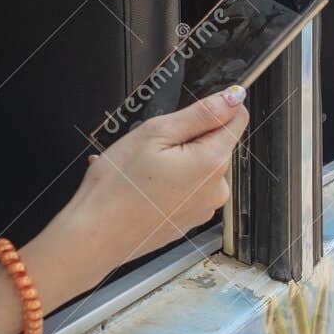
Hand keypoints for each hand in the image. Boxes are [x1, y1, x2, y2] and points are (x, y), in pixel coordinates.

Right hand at [52, 86, 248, 270]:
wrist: (97, 235)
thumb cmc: (118, 188)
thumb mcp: (155, 134)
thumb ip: (201, 114)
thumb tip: (233, 98)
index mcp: (212, 163)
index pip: (237, 119)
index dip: (215, 108)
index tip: (188, 113)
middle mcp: (216, 189)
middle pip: (216, 144)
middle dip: (188, 137)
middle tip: (152, 148)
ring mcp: (204, 208)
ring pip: (199, 166)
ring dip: (177, 160)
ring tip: (143, 170)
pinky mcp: (189, 219)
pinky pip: (187, 189)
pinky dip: (169, 182)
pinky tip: (144, 187)